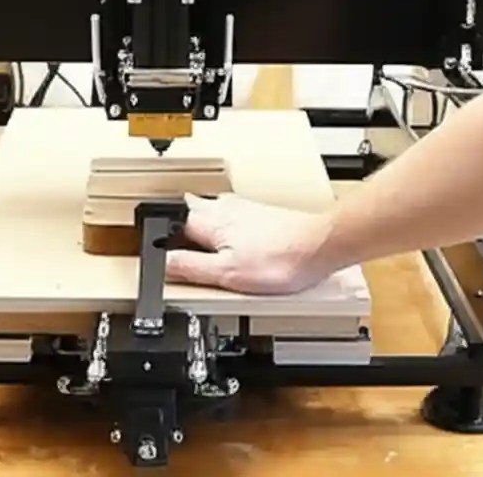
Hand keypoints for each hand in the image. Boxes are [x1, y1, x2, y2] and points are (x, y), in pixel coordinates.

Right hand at [164, 193, 336, 294]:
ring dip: (200, 228)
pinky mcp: (257, 214)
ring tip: (204, 251)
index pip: (170, 225)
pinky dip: (223, 231)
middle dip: (179, 231)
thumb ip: (190, 267)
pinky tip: (232, 245)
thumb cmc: (281, 260)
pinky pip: (228, 217)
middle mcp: (222, 208)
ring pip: (208, 213)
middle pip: (187, 214)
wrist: (320, 246)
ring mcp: (241, 208)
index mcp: (208, 221)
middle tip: (179, 253)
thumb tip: (162, 265)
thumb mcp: (227, 274)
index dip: (163, 243)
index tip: (164, 259)